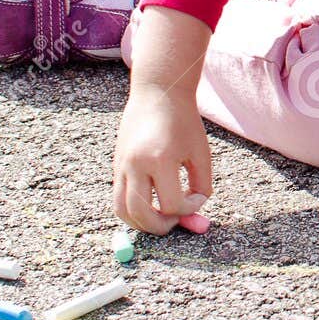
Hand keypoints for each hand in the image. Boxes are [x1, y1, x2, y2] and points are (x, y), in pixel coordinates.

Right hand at [112, 84, 212, 235]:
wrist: (158, 92)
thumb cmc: (184, 121)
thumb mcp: (201, 152)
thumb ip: (202, 185)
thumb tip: (195, 211)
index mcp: (160, 160)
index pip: (171, 204)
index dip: (189, 208)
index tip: (198, 197)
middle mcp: (136, 164)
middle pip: (140, 214)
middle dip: (160, 226)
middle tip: (175, 222)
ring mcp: (122, 165)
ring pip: (122, 210)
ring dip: (140, 224)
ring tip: (159, 219)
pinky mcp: (116, 164)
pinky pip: (118, 196)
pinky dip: (132, 209)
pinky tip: (150, 205)